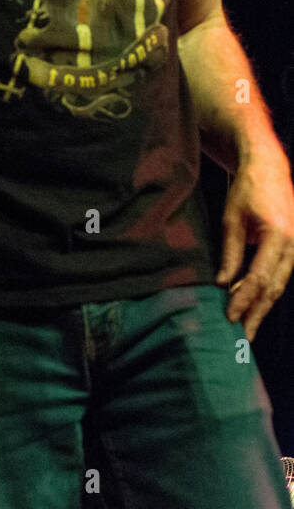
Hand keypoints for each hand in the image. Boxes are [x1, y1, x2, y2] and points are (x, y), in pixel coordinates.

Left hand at [217, 147, 293, 339]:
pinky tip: (253, 307)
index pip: (259, 278)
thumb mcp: (231, 220)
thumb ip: (230, 253)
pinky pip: (279, 277)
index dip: (243, 299)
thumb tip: (221, 284)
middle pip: (273, 288)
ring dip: (262, 308)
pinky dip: (266, 294)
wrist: (269, 170)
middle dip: (256, 314)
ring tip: (246, 329)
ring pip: (279, 286)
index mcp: (278, 237)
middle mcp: (293, 246)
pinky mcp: (292, 250)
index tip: (228, 317)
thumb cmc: (247, 191)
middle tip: (241, 338)